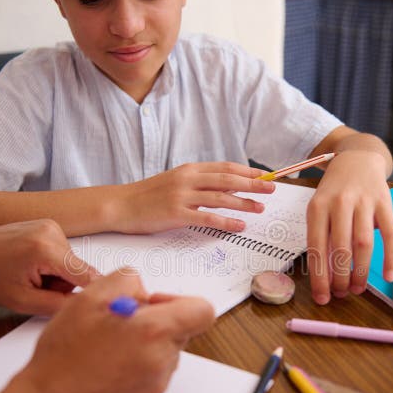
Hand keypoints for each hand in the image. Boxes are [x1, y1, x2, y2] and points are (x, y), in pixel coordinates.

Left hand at [0, 219, 99, 315]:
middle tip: (35, 287)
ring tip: (29, 274)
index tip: (93, 304)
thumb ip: (57, 305)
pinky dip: (51, 263)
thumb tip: (83, 304)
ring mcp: (51, 226)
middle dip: (61, 284)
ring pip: (71, 263)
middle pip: (78, 270)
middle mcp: (52, 232)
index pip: (86, 275)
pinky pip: (62, 253)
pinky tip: (30, 264)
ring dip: (55, 274)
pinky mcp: (49, 225)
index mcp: (46, 250)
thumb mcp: (22, 301)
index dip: (91, 292)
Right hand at [15, 270, 214, 392]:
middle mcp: (162, 360)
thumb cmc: (63, 355)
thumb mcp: (88, 297)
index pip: (202, 311)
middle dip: (156, 322)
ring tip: (107, 348)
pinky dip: (137, 365)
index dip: (179, 301)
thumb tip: (143, 290)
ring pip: (165, 352)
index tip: (153, 304)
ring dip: (145, 344)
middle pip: (181, 330)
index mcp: (154, 331)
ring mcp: (157, 384)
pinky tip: (107, 366)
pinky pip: (153, 373)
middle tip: (119, 324)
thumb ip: (125, 281)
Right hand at [111, 162, 275, 233]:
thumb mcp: (175, 182)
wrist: (121, 205)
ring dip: (244, 202)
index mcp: (189, 169)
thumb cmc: (148, 196)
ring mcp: (181, 196)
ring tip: (260, 208)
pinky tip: (239, 225)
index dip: (247, 171)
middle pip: (227, 179)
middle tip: (272, 189)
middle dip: (252, 184)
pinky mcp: (175, 214)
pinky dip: (226, 221)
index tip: (265, 176)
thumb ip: (200, 184)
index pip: (224, 167)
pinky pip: (207, 217)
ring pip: (220, 197)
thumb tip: (227, 188)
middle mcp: (187, 179)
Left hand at [306, 150, 392, 304]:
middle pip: (340, 249)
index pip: (316, 248)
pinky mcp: (384, 202)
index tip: (322, 297)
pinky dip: (391, 257)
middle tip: (341, 294)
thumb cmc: (335, 191)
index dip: (319, 276)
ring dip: (361, 272)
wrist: (357, 159)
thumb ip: (322, 236)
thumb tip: (326, 276)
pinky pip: (390, 234)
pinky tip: (389, 275)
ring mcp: (363, 202)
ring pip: (363, 244)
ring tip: (357, 289)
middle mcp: (339, 203)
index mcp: (317, 207)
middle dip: (340, 278)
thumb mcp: (320, 208)